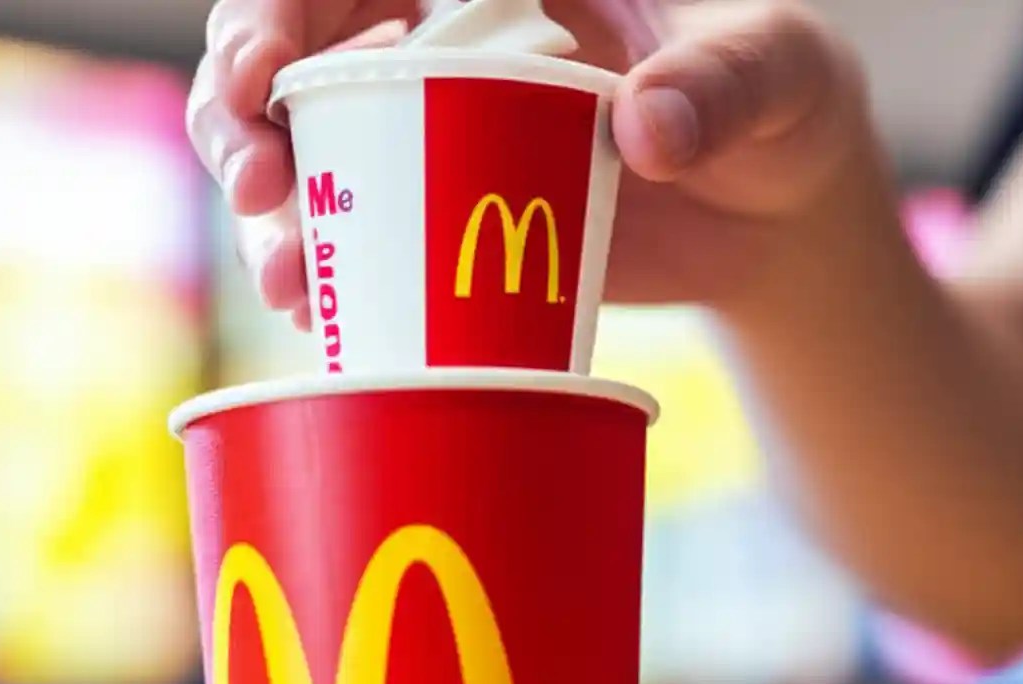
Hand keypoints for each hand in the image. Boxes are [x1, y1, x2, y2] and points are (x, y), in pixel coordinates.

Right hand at [188, 0, 874, 327]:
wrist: (776, 213)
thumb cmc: (778, 107)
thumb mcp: (774, 75)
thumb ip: (723, 81)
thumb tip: (644, 127)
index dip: (283, 7)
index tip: (265, 70)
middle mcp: (457, 43)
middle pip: (305, 55)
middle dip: (244, 113)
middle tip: (259, 188)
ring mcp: (447, 136)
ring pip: (314, 152)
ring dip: (273, 212)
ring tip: (285, 277)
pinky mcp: (456, 220)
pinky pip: (364, 238)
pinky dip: (326, 274)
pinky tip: (316, 313)